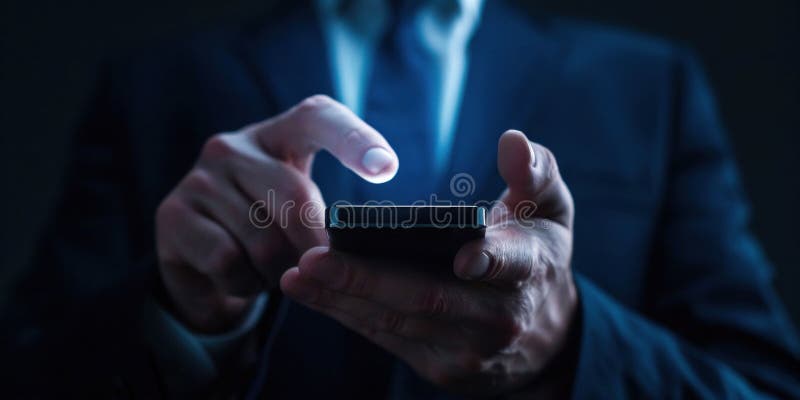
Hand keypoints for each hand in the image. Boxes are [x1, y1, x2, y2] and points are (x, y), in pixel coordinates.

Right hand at [155, 95, 398, 332]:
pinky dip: (246, 282)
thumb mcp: (302, 207)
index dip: (353, 139)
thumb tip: (353, 246)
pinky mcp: (172, 214)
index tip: (386, 168)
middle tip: (320, 269)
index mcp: (279, 134)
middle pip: (295, 198)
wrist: (203, 258)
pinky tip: (242, 276)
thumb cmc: (270, 226)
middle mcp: (233, 145)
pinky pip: (229, 261)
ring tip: (272, 268)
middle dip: (315, 247)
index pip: (318, 118)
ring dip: (279, 272)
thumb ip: (326, 213)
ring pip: (263, 241)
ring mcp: (199, 177)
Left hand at [281, 130, 576, 395]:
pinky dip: (347, 315)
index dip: (489, 261)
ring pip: (399, 323)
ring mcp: (469, 351)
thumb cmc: (540, 257)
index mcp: (532, 270)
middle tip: (314, 259)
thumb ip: (535, 173)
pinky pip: (388, 339)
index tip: (462, 256)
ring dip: (343, 300)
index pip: (511, 265)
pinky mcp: (441, 369)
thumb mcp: (551, 212)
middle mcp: (499, 318)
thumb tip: (512, 140)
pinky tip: (312, 292)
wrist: (545, 340)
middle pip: (430, 299)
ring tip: (298, 275)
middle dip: (369, 281)